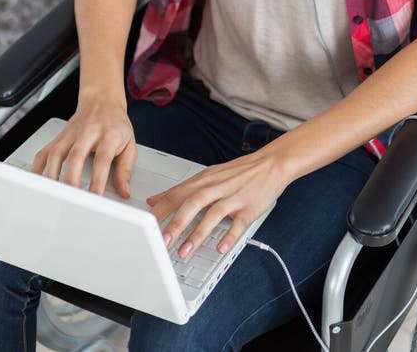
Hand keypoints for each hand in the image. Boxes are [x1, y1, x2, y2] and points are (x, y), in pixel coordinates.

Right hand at [30, 96, 135, 198]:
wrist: (102, 101)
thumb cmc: (116, 125)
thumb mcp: (130, 144)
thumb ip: (126, 169)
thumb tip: (124, 191)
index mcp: (109, 135)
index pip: (103, 159)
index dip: (98, 179)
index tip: (95, 197)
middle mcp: (89, 133)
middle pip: (76, 156)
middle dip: (71, 179)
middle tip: (72, 199)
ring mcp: (71, 134)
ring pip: (56, 153)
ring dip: (53, 176)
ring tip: (54, 195)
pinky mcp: (59, 136)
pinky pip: (44, 152)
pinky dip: (38, 168)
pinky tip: (39, 181)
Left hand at [146, 146, 286, 257]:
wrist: (270, 163)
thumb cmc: (238, 172)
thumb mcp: (207, 176)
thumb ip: (181, 190)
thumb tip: (155, 200)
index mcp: (204, 180)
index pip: (177, 194)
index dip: (161, 210)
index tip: (146, 226)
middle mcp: (217, 187)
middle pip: (192, 203)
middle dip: (175, 223)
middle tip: (162, 242)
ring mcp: (234, 197)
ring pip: (213, 214)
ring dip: (197, 234)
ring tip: (184, 251)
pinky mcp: (249, 208)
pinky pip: (238, 224)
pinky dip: (229, 237)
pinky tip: (220, 248)